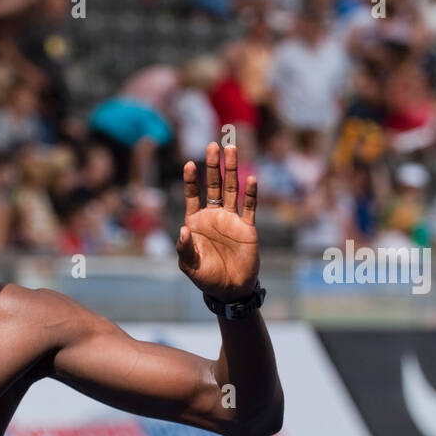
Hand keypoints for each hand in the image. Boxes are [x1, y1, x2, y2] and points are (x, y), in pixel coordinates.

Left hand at [177, 142, 259, 300]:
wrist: (230, 290)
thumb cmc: (206, 277)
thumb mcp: (189, 265)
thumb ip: (184, 247)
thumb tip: (183, 229)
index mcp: (196, 222)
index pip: (192, 195)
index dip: (191, 180)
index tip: (189, 163)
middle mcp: (214, 216)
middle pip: (213, 185)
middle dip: (213, 166)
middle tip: (213, 145)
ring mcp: (231, 220)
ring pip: (232, 189)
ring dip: (232, 170)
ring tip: (231, 149)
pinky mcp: (247, 228)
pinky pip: (249, 207)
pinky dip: (251, 194)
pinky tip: (251, 179)